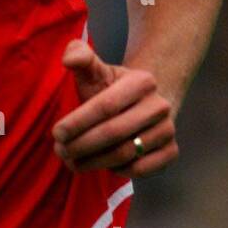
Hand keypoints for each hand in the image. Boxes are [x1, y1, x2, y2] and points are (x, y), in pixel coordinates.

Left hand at [51, 39, 177, 177]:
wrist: (142, 104)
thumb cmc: (109, 89)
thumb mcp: (95, 71)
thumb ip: (79, 56)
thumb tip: (70, 59)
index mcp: (142, 81)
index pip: (105, 106)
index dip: (77, 122)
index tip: (56, 133)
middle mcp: (160, 106)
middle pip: (113, 132)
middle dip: (81, 145)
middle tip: (60, 151)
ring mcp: (168, 129)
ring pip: (125, 154)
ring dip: (93, 161)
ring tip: (72, 160)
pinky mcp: (171, 151)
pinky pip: (141, 169)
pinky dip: (117, 171)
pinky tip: (101, 165)